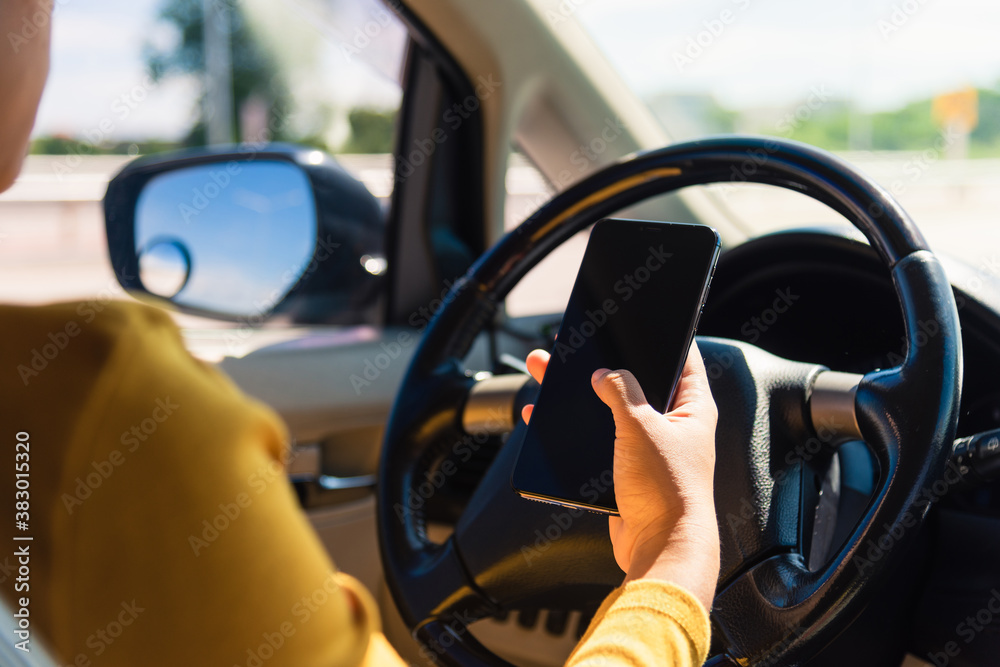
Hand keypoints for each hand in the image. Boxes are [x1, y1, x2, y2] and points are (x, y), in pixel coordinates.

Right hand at [522, 342, 719, 608]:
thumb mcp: (640, 426)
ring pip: (610, 411)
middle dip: (602, 364)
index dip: (660, 337)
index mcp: (692, 408)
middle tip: (573, 344)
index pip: (683, 359)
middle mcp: (674, 426)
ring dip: (580, 396)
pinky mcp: (627, 472)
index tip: (634, 319)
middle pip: (635, 382)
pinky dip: (574, 431)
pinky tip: (545, 419)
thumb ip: (620, 392)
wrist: (660, 548)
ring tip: (546, 374)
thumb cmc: (665, 488)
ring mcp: (650, 449)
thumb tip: (602, 373)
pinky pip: (598, 442)